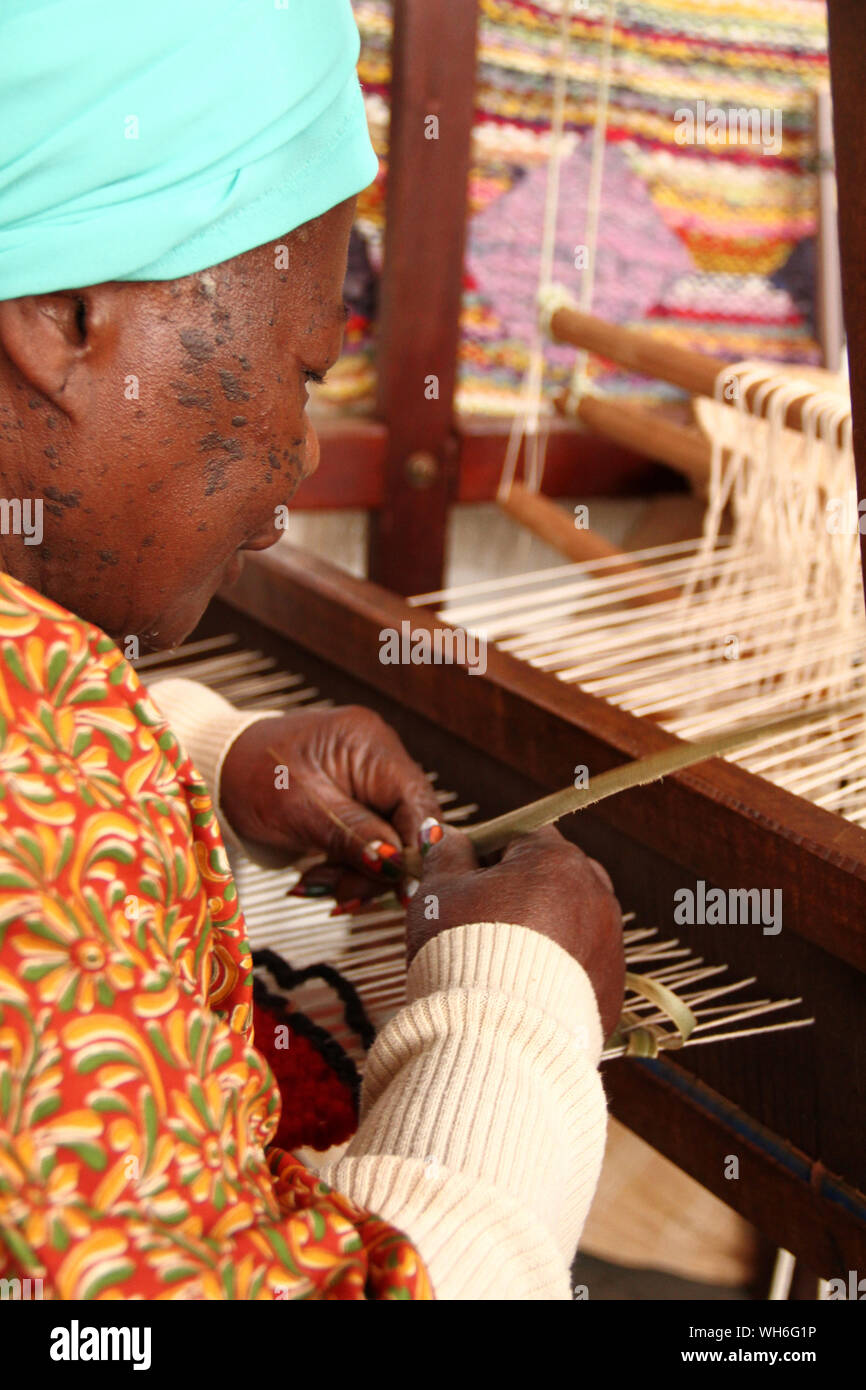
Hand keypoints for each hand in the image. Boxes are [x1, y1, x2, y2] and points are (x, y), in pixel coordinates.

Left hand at [220, 706, 440, 902]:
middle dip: (376, 868)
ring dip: (357, 873)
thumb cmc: (250, 778)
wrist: (218, 772)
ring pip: (390, 841)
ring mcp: (370, 781)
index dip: (415, 849)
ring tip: (315, 884)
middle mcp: (379, 757)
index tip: (407, 891)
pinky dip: (347, 867)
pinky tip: (318, 877)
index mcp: (369, 744)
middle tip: (341, 897)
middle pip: (407, 825)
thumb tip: (398, 865)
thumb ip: (352, 835)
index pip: (415, 801)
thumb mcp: (298, 810)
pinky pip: (371, 842)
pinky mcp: (360, 803)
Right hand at [406, 825, 624, 1037]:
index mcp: (556, 860)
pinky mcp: (612, 988)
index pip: (521, 837)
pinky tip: (524, 991)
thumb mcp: (439, 893)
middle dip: (521, 892)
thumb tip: (446, 833)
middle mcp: (595, 895)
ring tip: (503, 963)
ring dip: (544, 932)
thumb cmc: (462, 953)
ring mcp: (610, 943)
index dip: (487, 856)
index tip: (465, 882)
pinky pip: (582, 966)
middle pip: (554, 877)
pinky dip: (559, 972)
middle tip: (482, 924)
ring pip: (571, 922)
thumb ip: (446, 854)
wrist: (495, 1039)